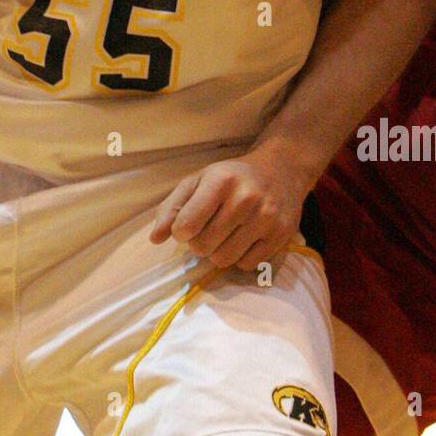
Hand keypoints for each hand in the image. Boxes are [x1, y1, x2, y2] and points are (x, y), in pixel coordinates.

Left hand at [150, 150, 311, 271]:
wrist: (281, 170)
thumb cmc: (231, 177)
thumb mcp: (198, 182)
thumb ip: (172, 208)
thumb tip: (155, 239)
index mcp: (220, 181)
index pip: (186, 225)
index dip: (181, 231)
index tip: (187, 225)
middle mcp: (245, 198)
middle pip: (202, 247)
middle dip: (199, 242)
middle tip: (209, 228)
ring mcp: (266, 218)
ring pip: (224, 260)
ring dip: (218, 252)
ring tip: (226, 234)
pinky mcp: (281, 236)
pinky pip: (246, 265)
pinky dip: (240, 257)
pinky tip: (245, 238)